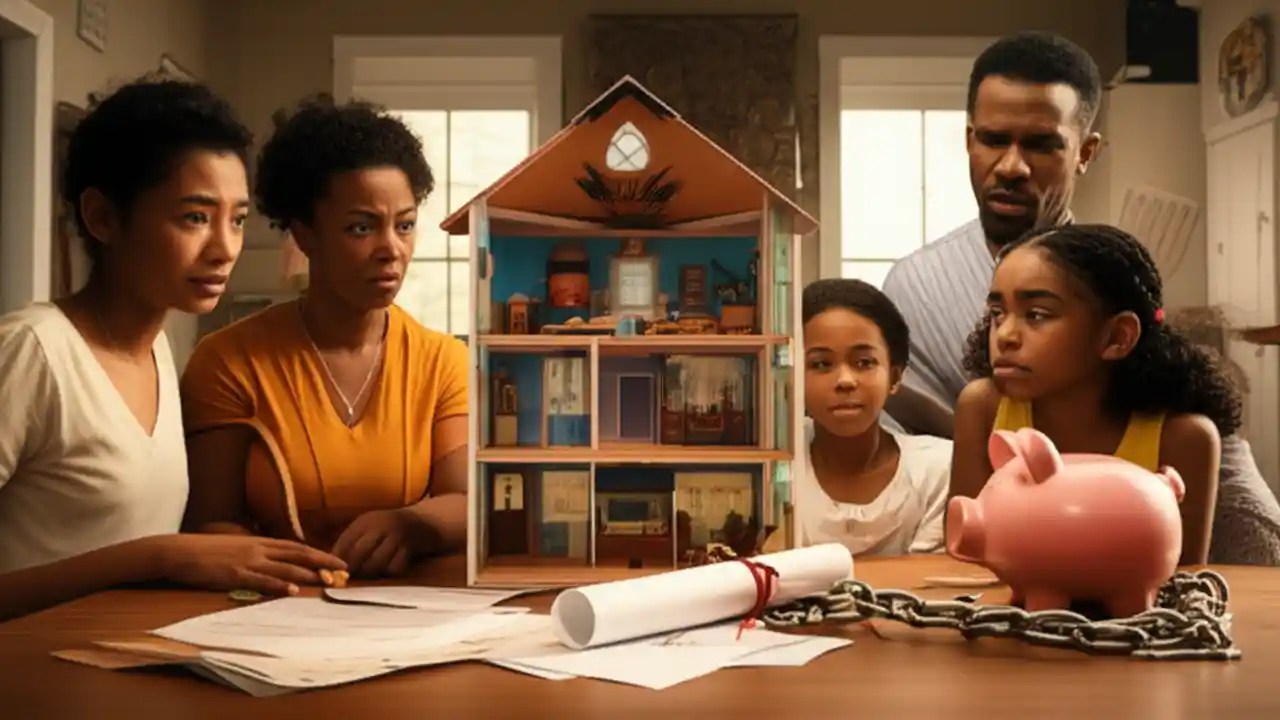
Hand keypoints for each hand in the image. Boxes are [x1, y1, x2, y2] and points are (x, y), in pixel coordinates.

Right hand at [152, 534, 346, 595]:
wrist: (178, 551)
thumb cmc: (205, 551)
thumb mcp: (236, 547)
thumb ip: (255, 552)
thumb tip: (272, 561)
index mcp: (259, 542)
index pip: (296, 547)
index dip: (318, 553)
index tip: (336, 561)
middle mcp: (258, 549)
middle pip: (298, 554)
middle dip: (323, 562)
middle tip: (344, 570)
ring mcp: (247, 561)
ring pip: (285, 568)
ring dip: (308, 575)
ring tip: (328, 581)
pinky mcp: (235, 575)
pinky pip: (261, 580)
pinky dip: (278, 585)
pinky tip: (293, 591)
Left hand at [331, 508, 428, 578]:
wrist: (424, 522)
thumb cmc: (390, 528)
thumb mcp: (370, 527)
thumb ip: (353, 540)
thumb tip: (331, 561)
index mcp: (367, 520)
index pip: (346, 541)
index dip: (338, 558)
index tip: (334, 570)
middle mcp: (381, 525)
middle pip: (359, 553)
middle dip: (353, 568)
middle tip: (350, 578)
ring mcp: (397, 536)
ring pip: (376, 563)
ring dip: (369, 573)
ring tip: (367, 575)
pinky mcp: (410, 548)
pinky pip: (394, 568)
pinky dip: (388, 573)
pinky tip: (387, 570)